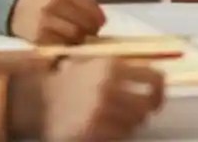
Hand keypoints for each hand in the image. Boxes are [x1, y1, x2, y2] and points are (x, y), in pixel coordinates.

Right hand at [10, 0, 105, 44]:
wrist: (14, 8)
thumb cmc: (43, 0)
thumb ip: (80, 2)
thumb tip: (101, 18)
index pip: (90, 9)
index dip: (99, 19)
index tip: (100, 24)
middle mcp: (54, 7)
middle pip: (83, 26)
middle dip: (91, 32)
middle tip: (91, 34)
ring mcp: (46, 23)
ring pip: (74, 38)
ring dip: (80, 41)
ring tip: (78, 39)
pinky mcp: (38, 38)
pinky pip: (60, 46)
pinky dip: (67, 47)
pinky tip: (66, 43)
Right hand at [38, 58, 164, 139]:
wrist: (38, 101)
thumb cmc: (68, 81)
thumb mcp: (94, 63)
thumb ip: (122, 67)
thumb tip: (154, 75)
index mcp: (112, 66)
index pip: (154, 78)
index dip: (160, 91)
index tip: (156, 98)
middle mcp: (110, 87)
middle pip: (146, 105)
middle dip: (143, 111)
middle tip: (135, 113)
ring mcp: (101, 111)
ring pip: (134, 124)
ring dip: (128, 124)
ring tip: (114, 120)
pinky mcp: (93, 131)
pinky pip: (119, 137)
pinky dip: (115, 135)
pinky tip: (103, 129)